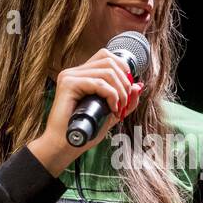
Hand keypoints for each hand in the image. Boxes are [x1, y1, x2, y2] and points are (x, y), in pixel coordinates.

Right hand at [30, 49, 144, 172]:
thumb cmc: (85, 132)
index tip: (128, 91)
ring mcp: (70, 76)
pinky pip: (99, 83)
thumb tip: (138, 86)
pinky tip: (112, 109)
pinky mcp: (68, 85)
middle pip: (109, 61)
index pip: (106, 56)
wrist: (64, 146)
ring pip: (107, 72)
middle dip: (125, 83)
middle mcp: (74, 72)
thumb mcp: (111, 114)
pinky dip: (111, 96)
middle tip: (125, 104)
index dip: (123, 69)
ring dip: (120, 91)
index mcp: (82, 75)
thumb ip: (125, 101)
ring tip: (119, 109)